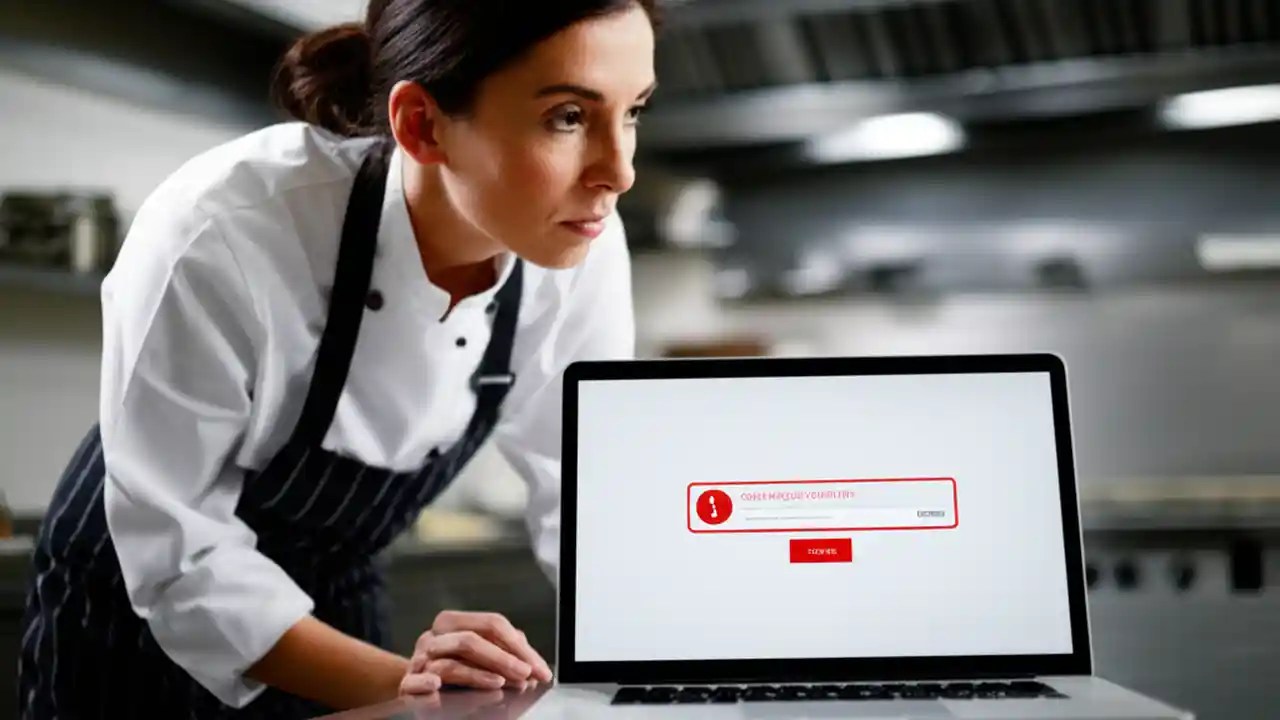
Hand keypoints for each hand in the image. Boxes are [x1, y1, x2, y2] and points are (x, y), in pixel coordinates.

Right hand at [407, 611, 552, 690]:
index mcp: (454, 623)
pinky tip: (436, 685)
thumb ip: (505, 654)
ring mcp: (419, 660)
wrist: (416, 685)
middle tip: (525, 674)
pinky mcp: (407, 684)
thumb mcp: (481, 656)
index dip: (520, 647)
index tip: (540, 669)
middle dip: (502, 658)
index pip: (492, 624)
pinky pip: (413, 681)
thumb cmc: (455, 668)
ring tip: (499, 682)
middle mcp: (435, 637)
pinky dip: (424, 682)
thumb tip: (534, 666)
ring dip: (476, 674)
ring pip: (447, 662)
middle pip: (470, 639)